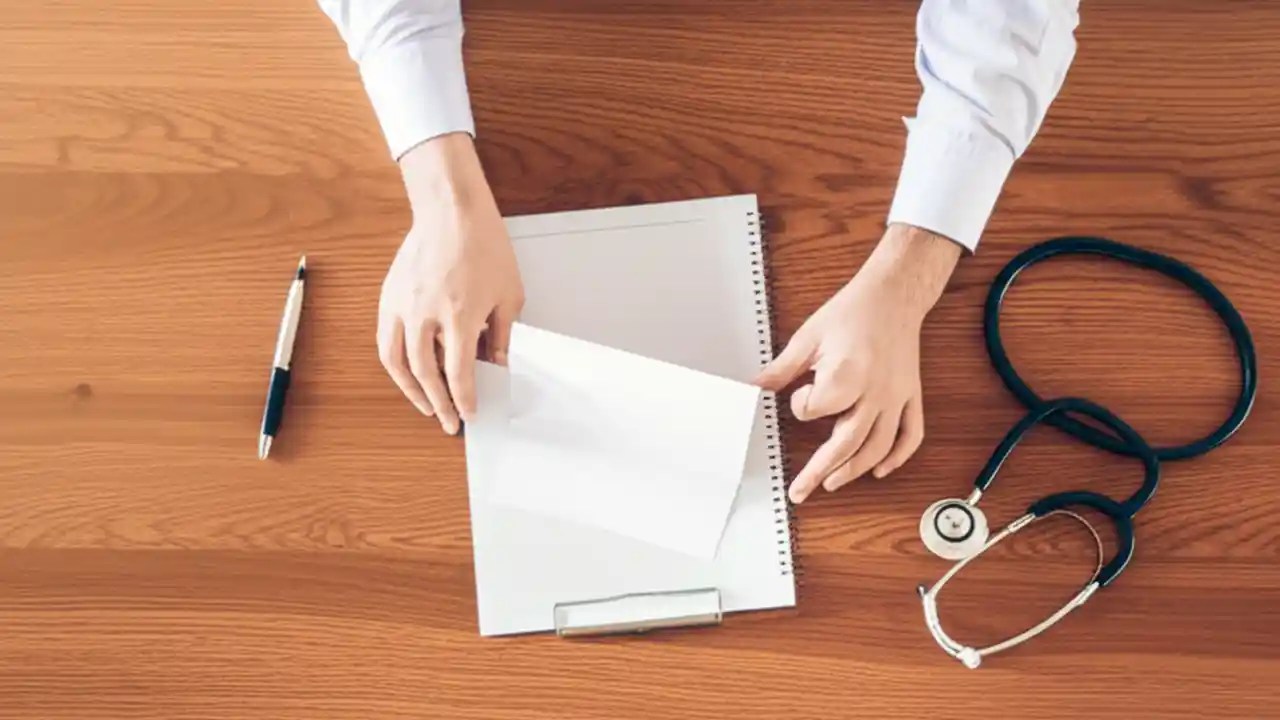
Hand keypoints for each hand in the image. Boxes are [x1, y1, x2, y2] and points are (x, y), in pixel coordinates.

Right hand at [377, 133, 524, 433]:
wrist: (451, 210)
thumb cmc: (483, 245)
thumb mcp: (507, 295)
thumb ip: (500, 336)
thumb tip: (497, 367)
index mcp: (459, 315)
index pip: (458, 373)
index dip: (464, 399)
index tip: (470, 414)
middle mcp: (425, 315)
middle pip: (426, 374)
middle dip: (440, 403)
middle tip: (450, 422)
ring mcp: (402, 305)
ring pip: (397, 362)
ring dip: (411, 390)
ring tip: (426, 407)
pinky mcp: (389, 296)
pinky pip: (385, 340)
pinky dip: (395, 363)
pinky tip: (407, 373)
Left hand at [756, 224, 960, 502]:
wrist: (894, 294)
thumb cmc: (852, 311)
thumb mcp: (809, 336)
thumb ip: (782, 369)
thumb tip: (755, 387)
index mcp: (848, 373)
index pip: (819, 409)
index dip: (803, 406)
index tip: (800, 393)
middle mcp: (875, 390)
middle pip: (847, 443)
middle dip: (821, 471)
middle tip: (801, 490)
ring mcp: (896, 396)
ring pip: (878, 446)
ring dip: (855, 470)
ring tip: (832, 483)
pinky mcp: (909, 396)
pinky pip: (910, 434)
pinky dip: (898, 457)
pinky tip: (880, 470)